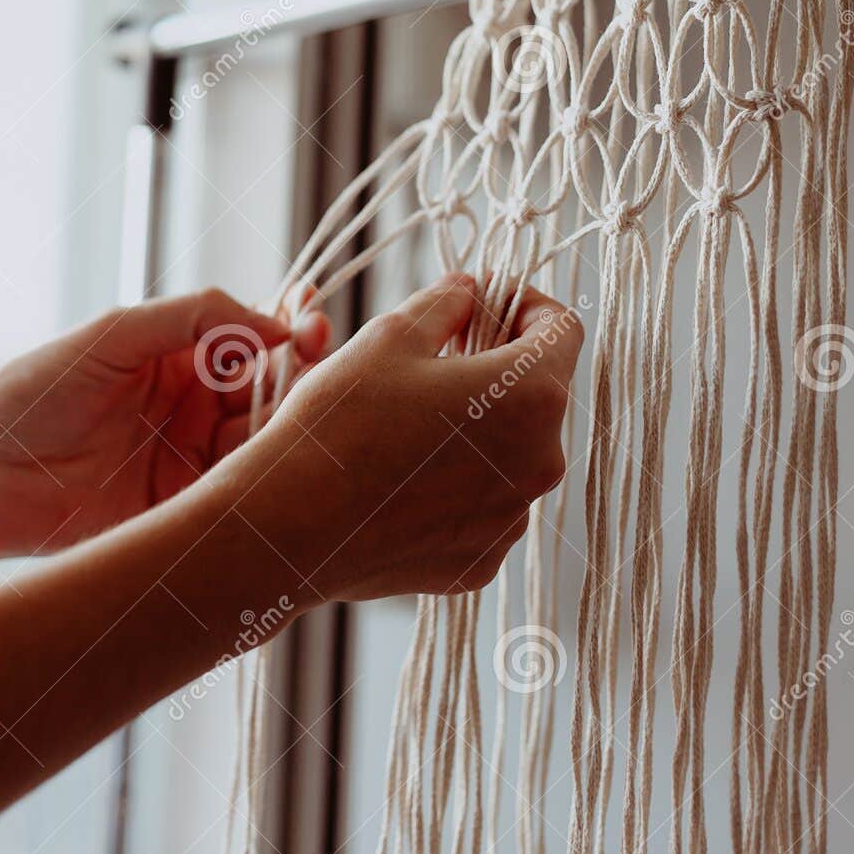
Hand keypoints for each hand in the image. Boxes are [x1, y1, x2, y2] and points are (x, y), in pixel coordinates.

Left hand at [0, 289, 330, 560]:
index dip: (292, 329)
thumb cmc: (33, 390)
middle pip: (275, 391)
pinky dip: (262, 488)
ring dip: (287, 432)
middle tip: (312, 374)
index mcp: (182, 356)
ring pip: (265, 443)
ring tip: (296, 425)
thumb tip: (275, 324)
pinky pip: (238, 499)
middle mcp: (196, 407)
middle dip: (302, 379)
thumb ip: (194, 317)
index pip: (257, 337)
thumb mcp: (114, 333)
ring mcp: (193, 461)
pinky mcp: (184, 513)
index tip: (312, 324)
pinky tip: (276, 476)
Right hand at [232, 273, 582, 600]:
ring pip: (509, 454)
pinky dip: (455, 487)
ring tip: (409, 426)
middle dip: (495, 369)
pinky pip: (482, 507)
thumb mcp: (392, 336)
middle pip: (538, 396)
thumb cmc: (342, 422)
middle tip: (435, 360)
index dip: (523, 305)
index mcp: (533, 396)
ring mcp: (513, 519)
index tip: (482, 304)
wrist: (291, 525)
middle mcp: (541, 462)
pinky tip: (400, 481)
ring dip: (477, 431)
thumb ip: (446, 304)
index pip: (562, 329)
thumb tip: (468, 291)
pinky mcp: (481, 562)